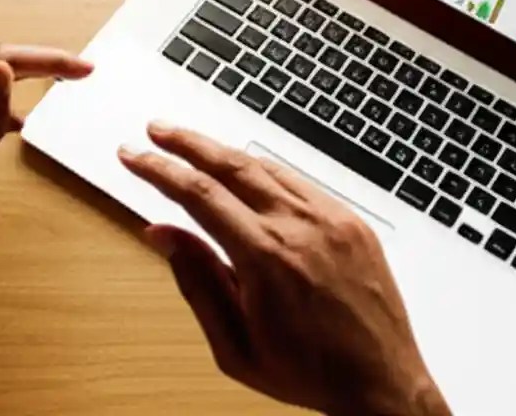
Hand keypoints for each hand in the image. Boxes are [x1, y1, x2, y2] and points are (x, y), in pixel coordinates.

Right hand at [118, 123, 448, 415]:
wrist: (381, 383)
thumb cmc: (310, 372)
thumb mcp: (234, 344)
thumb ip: (196, 283)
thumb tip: (163, 234)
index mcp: (265, 258)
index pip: (198, 194)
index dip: (159, 169)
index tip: (134, 157)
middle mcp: (300, 228)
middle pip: (230, 165)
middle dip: (186, 142)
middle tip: (156, 131)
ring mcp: (331, 220)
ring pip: (266, 167)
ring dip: (224, 153)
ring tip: (194, 146)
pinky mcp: (352, 222)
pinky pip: (300, 182)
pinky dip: (266, 171)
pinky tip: (248, 172)